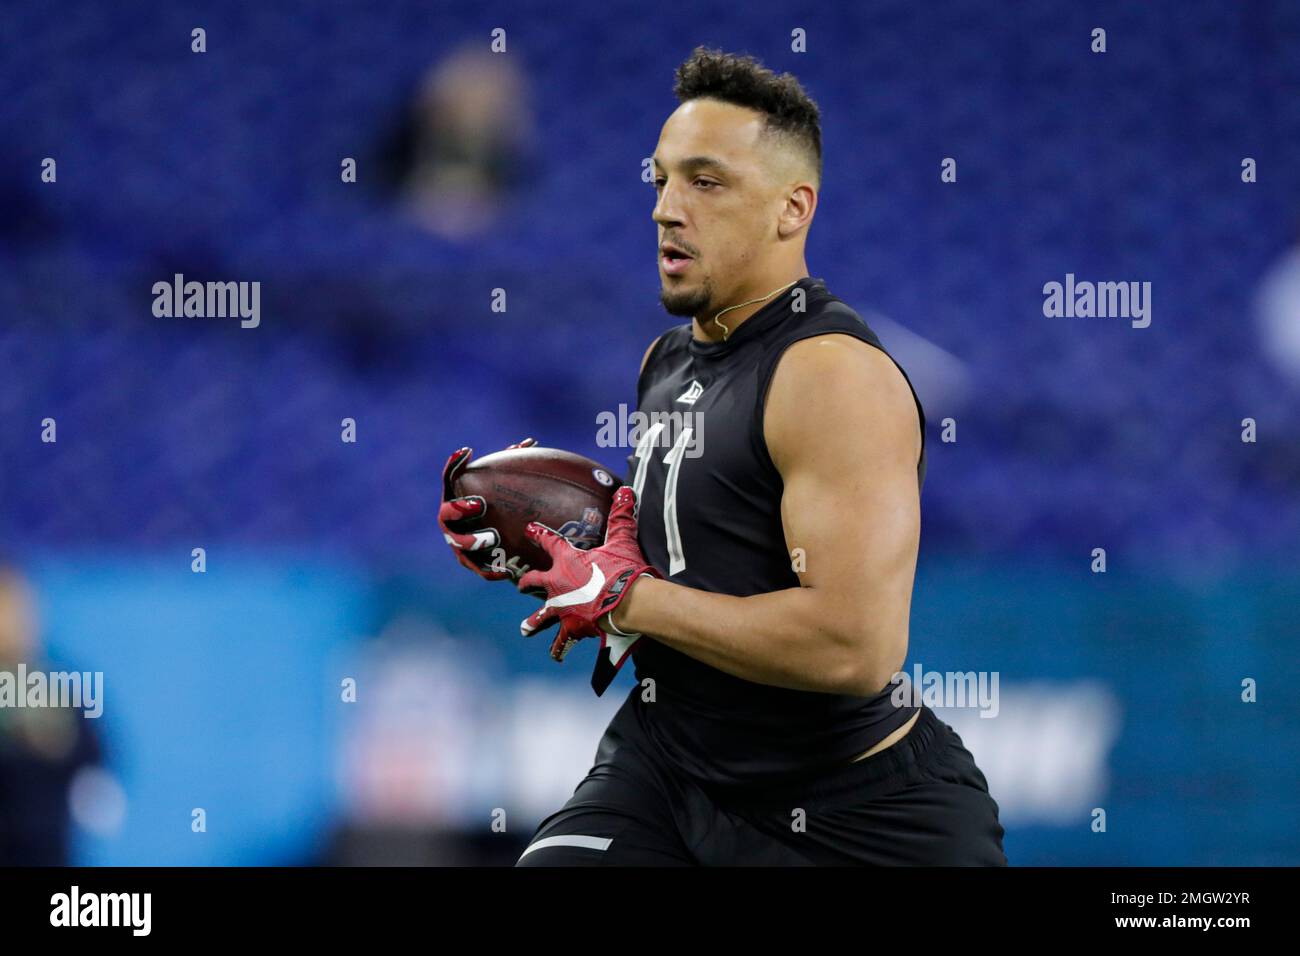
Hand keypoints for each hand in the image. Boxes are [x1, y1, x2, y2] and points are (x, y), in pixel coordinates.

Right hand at [438, 437, 536, 580]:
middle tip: (481, 503)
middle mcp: (452, 522)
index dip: (453, 465)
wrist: (501, 542)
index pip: (448, 479)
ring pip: (461, 546)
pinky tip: (506, 570)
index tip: (469, 452)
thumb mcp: (503, 485)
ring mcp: (459, 545)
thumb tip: (530, 442)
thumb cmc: (499, 505)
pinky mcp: (472, 564)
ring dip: (474, 541)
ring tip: (494, 537)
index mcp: (456, 498)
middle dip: (461, 509)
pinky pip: (480, 569)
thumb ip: (512, 463)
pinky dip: (491, 570)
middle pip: (447, 516)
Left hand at [517, 485, 660, 663]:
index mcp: (566, 561)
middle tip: (520, 585)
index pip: (549, 542)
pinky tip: (557, 653)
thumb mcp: (622, 541)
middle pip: (535, 583)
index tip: (530, 530)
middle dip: (526, 583)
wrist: (626, 602)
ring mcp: (562, 609)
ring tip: (526, 629)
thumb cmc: (622, 569)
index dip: (539, 535)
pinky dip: (561, 648)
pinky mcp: (571, 628)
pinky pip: (563, 642)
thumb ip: (621, 517)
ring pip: (541, 618)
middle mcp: (557, 585)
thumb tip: (626, 491)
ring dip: (534, 623)